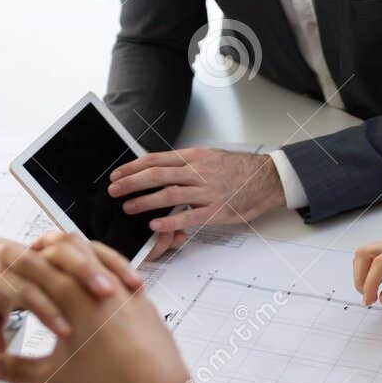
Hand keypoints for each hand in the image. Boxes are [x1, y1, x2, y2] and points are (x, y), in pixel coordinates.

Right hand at [0, 233, 199, 382]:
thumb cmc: (105, 382)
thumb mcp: (54, 376)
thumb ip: (15, 369)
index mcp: (69, 295)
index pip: (37, 262)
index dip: (21, 258)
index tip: (11, 257)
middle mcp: (96, 282)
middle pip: (66, 249)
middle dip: (47, 248)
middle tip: (35, 248)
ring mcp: (122, 285)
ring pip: (96, 252)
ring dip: (77, 252)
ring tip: (65, 257)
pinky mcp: (141, 296)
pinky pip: (120, 268)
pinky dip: (106, 264)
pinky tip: (100, 278)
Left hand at [109, 148, 284, 253]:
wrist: (267, 179)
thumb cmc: (238, 170)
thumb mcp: (209, 158)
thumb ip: (186, 164)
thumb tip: (160, 168)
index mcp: (194, 157)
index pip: (156, 159)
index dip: (133, 167)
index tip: (117, 174)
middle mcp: (198, 172)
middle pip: (157, 175)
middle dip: (131, 182)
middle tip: (114, 190)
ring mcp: (208, 191)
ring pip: (170, 194)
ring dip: (145, 201)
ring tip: (129, 207)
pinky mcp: (217, 210)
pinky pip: (189, 216)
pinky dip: (170, 221)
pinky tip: (155, 225)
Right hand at [352, 234, 381, 306]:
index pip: (380, 262)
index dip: (371, 282)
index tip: (370, 300)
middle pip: (363, 253)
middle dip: (360, 277)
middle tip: (368, 298)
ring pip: (361, 255)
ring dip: (360, 275)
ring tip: (370, 293)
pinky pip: (366, 259)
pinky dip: (364, 273)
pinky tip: (372, 286)